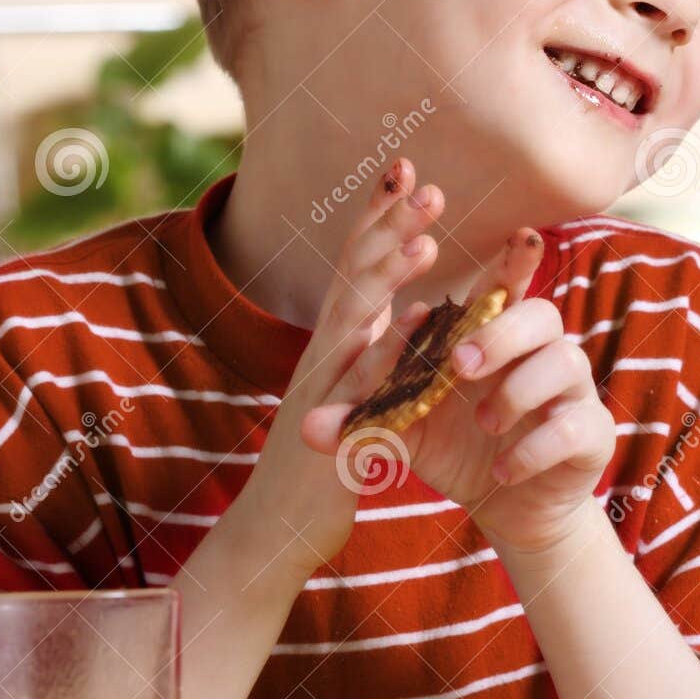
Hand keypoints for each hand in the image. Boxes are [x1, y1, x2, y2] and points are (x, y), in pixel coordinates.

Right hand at [238, 157, 444, 577]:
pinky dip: (386, 352)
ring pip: (352, 321)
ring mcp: (322, 390)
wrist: (275, 528)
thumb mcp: (350, 392)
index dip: (377, 218)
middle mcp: (322, 354)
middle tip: (421, 180)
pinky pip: (361, 386)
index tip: (404, 169)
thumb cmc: (322, 459)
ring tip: (424, 239)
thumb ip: (368, 351)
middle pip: (353, 276)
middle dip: (386, 226)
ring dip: (386, 278)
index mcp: (334, 343)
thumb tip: (390, 311)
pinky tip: (415, 324)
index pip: (355, 266)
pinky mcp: (332, 431)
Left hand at [303, 220, 616, 556]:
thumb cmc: (454, 449)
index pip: (507, 287)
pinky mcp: (590, 435)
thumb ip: (364, 419)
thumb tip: (305, 428)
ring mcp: (572, 392)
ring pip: (565, 363)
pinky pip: (571, 427)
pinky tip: (502, 469)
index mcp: (495, 337)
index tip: (520, 234)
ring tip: (485, 422)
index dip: (515, 260)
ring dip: (518, 391)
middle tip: (459, 365)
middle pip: (540, 314)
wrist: (504, 506)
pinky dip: (533, 447)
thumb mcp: (405, 431)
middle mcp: (541, 353)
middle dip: (499, 334)